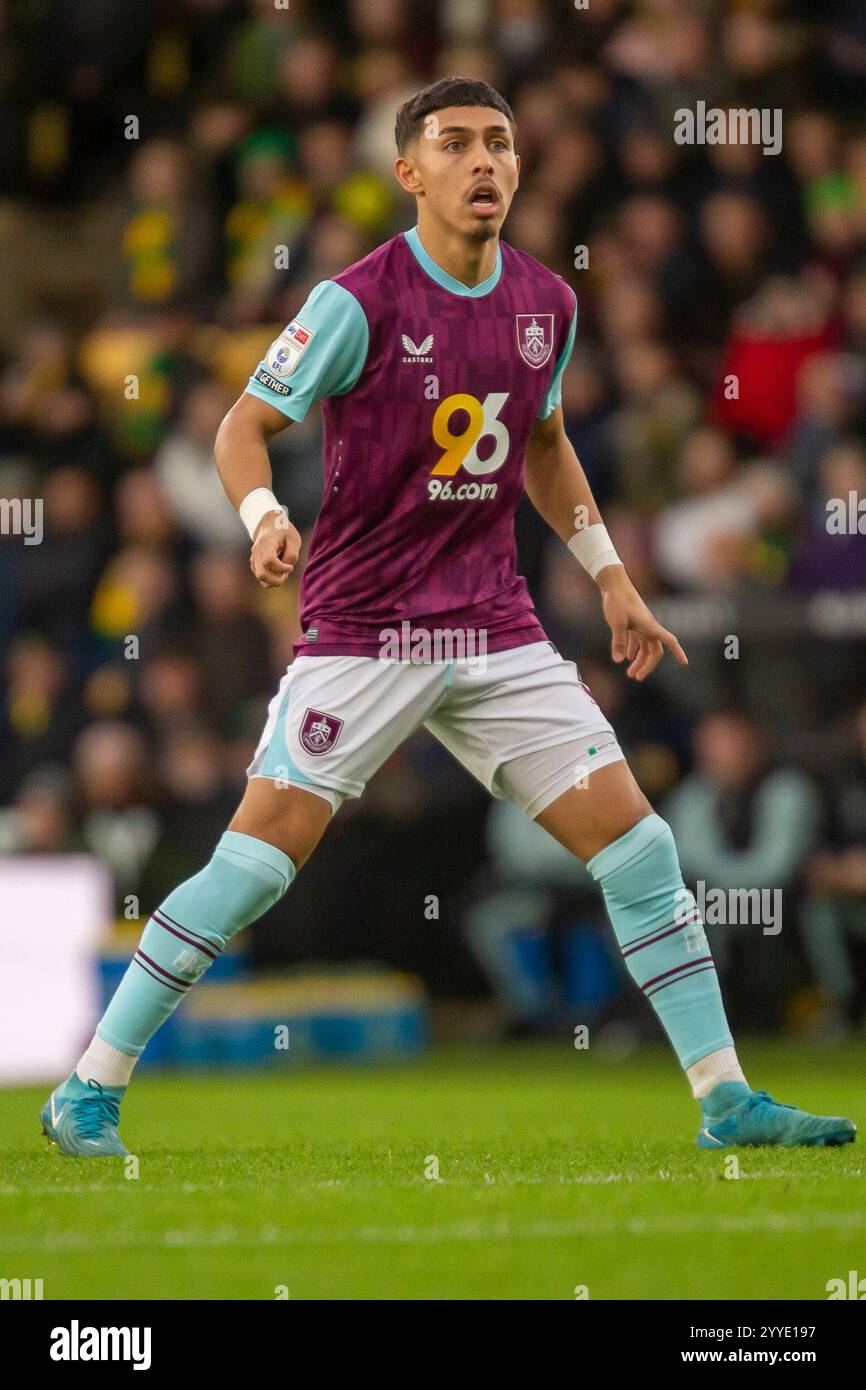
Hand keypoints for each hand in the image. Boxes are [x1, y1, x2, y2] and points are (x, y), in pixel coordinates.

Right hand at [250, 511, 301, 587]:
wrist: (269, 524)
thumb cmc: (284, 531)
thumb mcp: (294, 539)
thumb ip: (292, 555)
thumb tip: (286, 569)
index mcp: (267, 542)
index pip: (269, 561)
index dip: (281, 568)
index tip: (290, 567)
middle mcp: (257, 551)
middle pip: (261, 574)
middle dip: (276, 580)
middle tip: (286, 575)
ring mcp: (254, 558)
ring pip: (260, 578)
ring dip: (274, 580)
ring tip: (283, 572)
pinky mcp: (254, 563)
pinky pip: (261, 577)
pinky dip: (270, 579)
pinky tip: (278, 571)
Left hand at [598, 565, 687, 680]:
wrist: (613, 584)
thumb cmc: (617, 601)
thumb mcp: (617, 623)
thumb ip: (618, 641)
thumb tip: (618, 661)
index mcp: (650, 627)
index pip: (669, 641)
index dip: (678, 651)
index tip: (685, 663)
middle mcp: (648, 627)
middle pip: (654, 651)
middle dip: (647, 665)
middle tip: (636, 677)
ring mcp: (640, 625)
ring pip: (645, 647)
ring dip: (639, 660)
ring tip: (629, 673)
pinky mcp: (632, 623)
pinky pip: (637, 640)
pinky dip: (633, 650)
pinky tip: (626, 657)